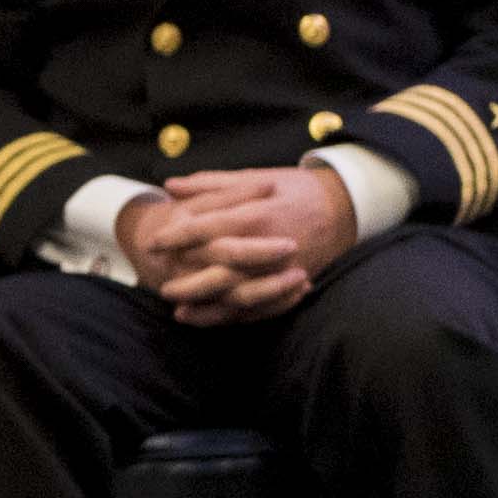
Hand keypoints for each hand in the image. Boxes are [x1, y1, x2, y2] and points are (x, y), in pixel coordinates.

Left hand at [142, 161, 357, 323]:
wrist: (345, 207)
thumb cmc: (295, 189)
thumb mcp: (256, 178)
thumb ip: (212, 185)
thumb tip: (171, 186)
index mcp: (258, 214)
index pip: (208, 229)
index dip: (177, 237)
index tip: (153, 243)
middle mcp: (269, 246)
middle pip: (220, 270)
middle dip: (188, 280)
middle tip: (160, 284)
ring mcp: (283, 270)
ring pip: (238, 296)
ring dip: (207, 306)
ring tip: (178, 310)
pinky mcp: (292, 285)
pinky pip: (260, 309)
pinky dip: (235, 317)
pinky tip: (211, 319)